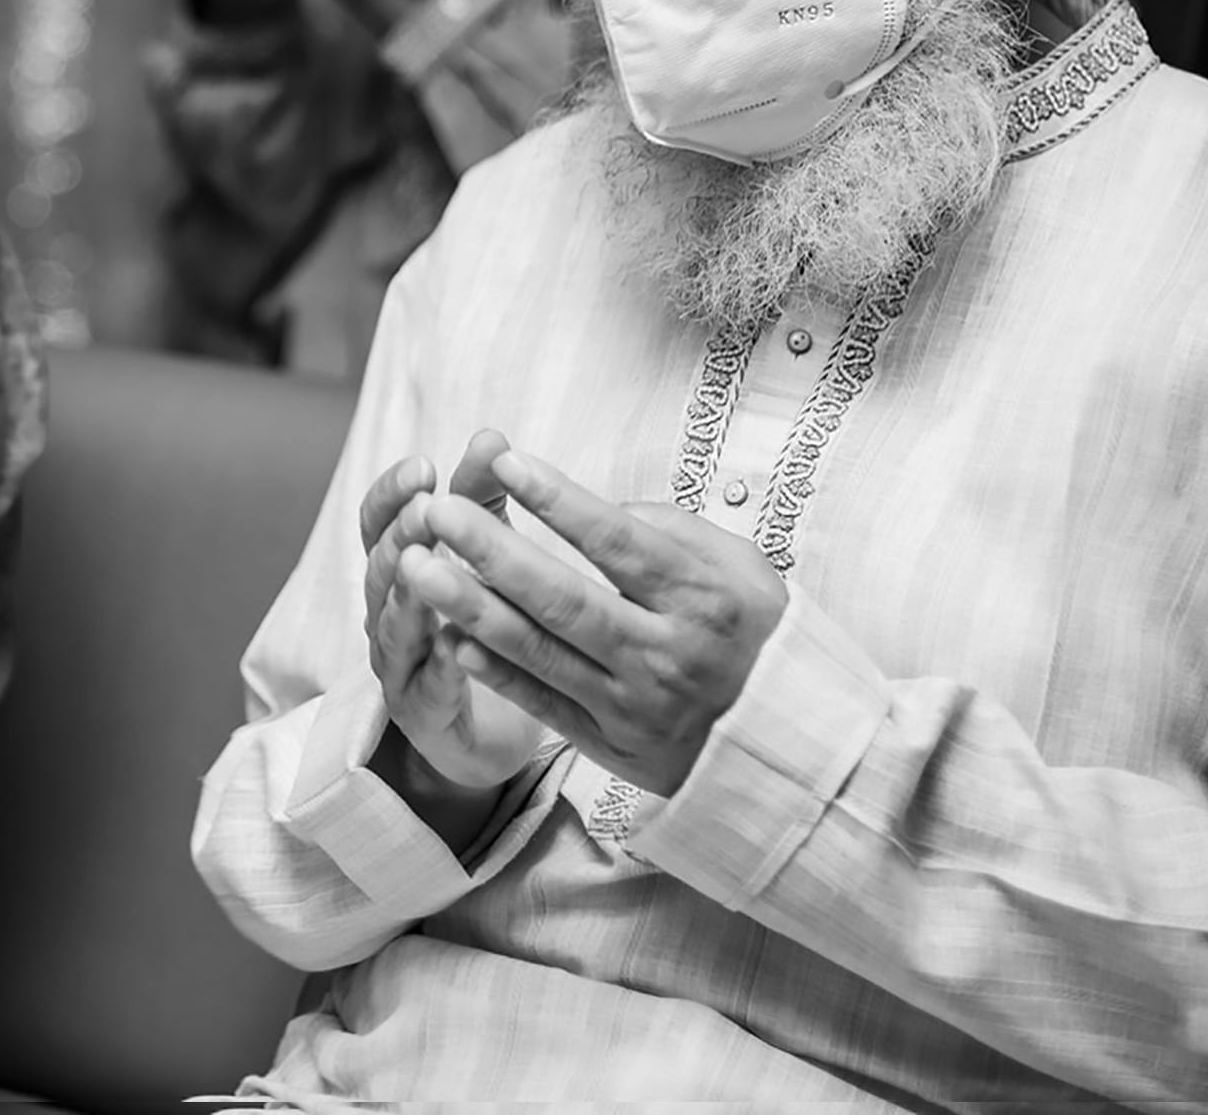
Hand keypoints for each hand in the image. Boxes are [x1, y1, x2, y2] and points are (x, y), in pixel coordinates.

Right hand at [363, 430, 552, 797]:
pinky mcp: (424, 715)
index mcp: (396, 572)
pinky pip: (429, 688)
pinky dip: (444, 666)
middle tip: (430, 507)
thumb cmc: (482, 630)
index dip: (391, 495)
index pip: (375, 523)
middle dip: (402, 535)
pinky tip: (461, 645)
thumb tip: (491, 439)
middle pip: (380, 569)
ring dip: (410, 593)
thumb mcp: (483, 556)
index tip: (424, 466)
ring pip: (394, 625)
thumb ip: (483, 501)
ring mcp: (399, 667)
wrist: (490, 730)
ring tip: (429, 565)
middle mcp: (386, 615)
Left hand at [400, 441, 788, 799]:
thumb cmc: (757, 634)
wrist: (790, 746)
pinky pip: (542, 703)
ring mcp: (635, 705)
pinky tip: (448, 634)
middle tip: (437, 510)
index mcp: (702, 598)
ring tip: (417, 567)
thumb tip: (595, 508)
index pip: (617, 542)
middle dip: (493, 551)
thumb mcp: (741, 568)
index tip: (502, 461)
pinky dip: (494, 670)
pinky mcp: (611, 744)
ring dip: (471, 607)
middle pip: (565, 597)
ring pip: (540, 652)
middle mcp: (666, 653)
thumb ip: (669, 530)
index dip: (557, 500)